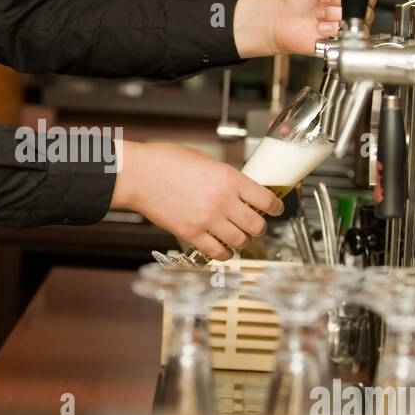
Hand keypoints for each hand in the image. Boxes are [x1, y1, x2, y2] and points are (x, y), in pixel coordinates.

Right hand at [112, 140, 283, 259]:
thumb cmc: (164, 161)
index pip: (266, 199)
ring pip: (241, 241)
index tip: (276, 209)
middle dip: (260, 227)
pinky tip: (224, 249)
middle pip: (258, 225)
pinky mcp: (191, 234)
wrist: (138, 174)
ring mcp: (207, 220)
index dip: (276, 207)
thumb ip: (225, 177)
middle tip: (256, 224)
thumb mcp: (205, 160)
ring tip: (239, 236)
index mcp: (229, 178)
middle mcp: (223, 201)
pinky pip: (218, 253)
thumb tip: (239, 188)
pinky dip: (225, 254)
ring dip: (243, 241)